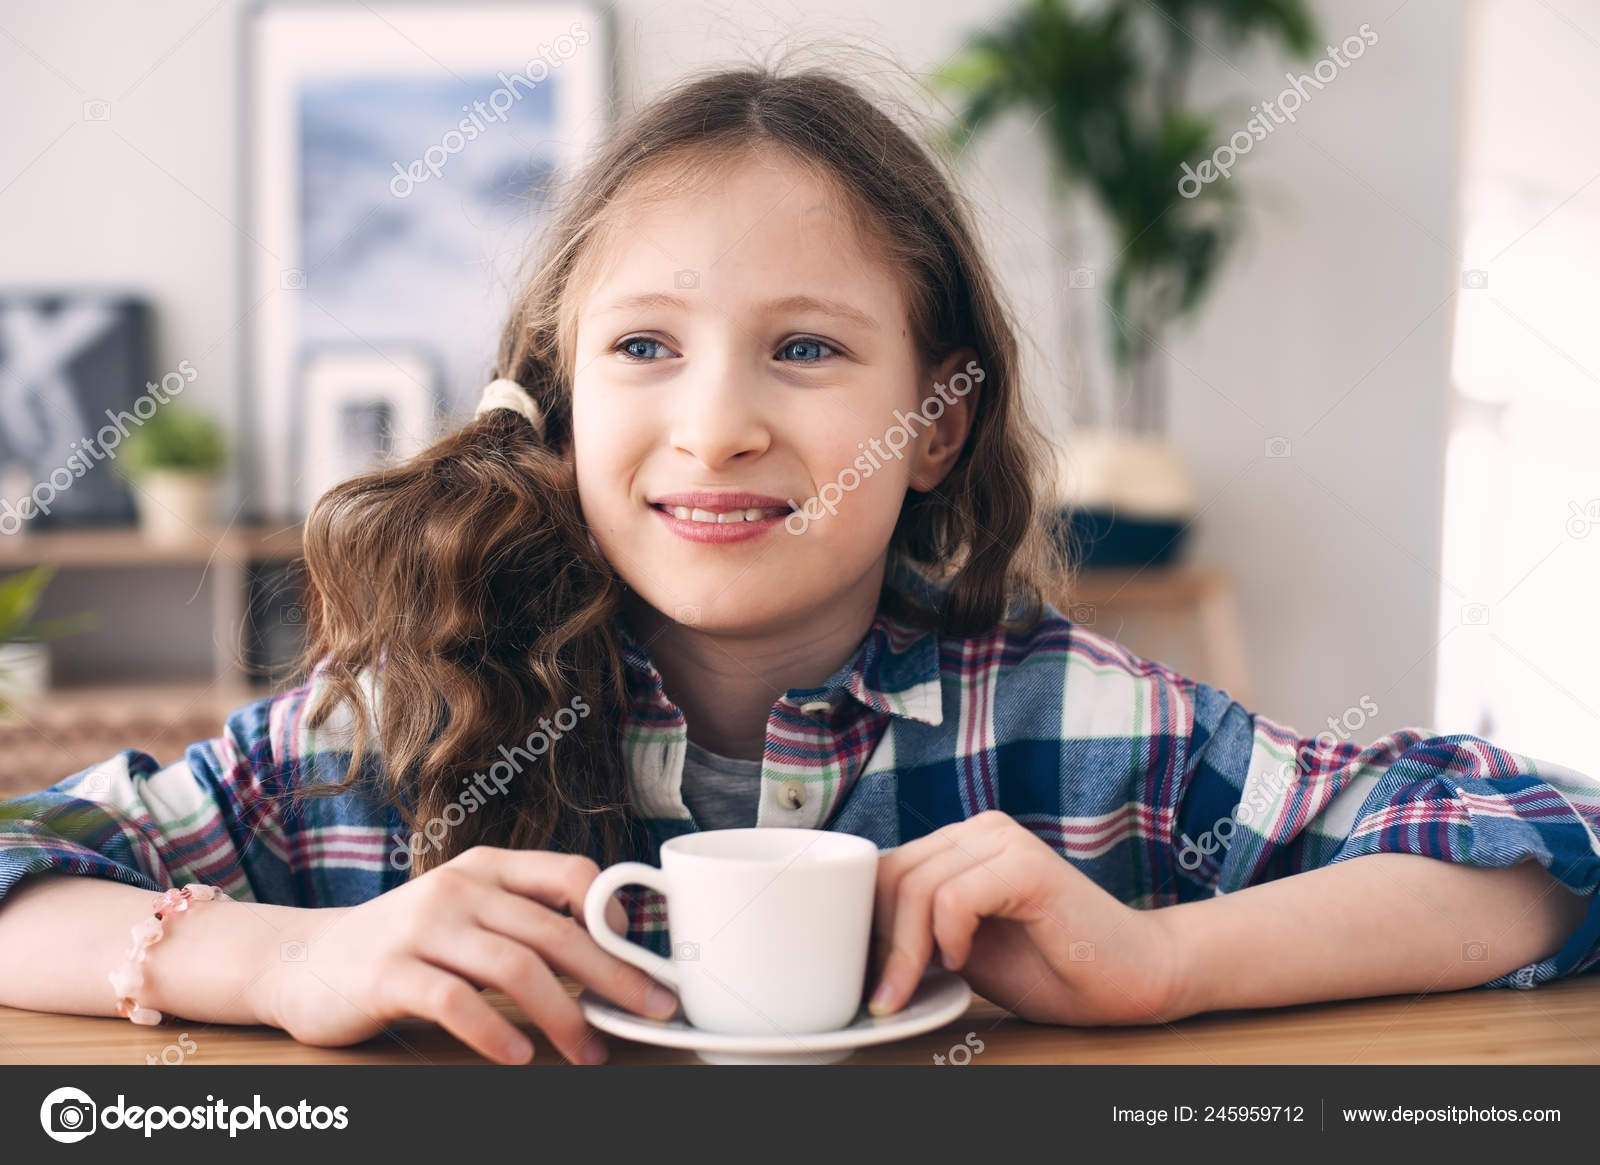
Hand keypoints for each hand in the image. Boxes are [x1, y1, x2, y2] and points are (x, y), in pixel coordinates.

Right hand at [257, 847, 679, 1063]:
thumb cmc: (404, 944)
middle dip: (612, 977)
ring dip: (563, 1016)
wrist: (305, 961)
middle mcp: (459, 889)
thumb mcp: (466, 913)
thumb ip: (523, 921)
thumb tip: (609, 951)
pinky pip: (455, 1001)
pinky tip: (518, 1056)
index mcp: (487, 869)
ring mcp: (422, 928)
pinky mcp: (389, 973)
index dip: (615, 915)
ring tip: (587, 1052)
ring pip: (515, 967)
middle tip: (648, 1011)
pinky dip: (493, 1032)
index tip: (644, 959)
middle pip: (555, 932)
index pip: (571, 874)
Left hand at [867, 811, 1179, 1025]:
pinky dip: (947, 937)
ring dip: (907, 950)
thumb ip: (916, 933)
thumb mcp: (960, 951)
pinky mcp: (1026, 864)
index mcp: (959, 845)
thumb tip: (850, 946)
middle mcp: (978, 830)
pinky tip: (964, 961)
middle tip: (887, 997)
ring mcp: (1003, 841)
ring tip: (921, 986)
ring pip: (915, 887)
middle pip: (890, 876)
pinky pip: (953, 897)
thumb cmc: (1049, 968)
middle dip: (880, 943)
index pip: (882, 871)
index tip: (867, 981)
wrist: (1129, 978)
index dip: (865, 925)